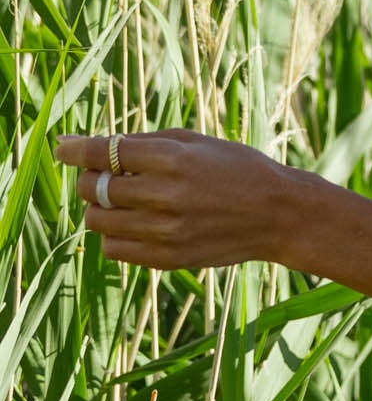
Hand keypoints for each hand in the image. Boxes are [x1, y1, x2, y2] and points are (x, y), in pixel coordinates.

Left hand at [52, 126, 294, 270]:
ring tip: (116, 203)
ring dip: (97, 209)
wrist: (279, 215)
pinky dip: (112, 236)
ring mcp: (168, 231)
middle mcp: (167, 195)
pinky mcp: (170, 259)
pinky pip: (115, 250)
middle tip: (100, 177)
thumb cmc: (237, 169)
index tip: (63, 147)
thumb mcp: (195, 142)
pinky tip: (131, 224)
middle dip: (88, 179)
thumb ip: (143, 143)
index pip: (104, 153)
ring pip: (98, 222)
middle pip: (95, 188)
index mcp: (174, 159)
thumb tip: (86, 147)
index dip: (75, 149)